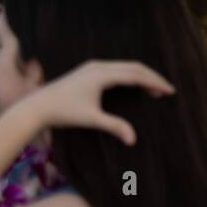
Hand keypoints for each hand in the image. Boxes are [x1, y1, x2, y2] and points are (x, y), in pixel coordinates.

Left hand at [22, 60, 174, 145]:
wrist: (37, 106)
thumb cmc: (63, 112)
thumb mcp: (91, 119)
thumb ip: (114, 126)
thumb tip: (133, 140)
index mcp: (101, 74)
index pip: (135, 75)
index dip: (154, 82)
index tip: (169, 91)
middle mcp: (97, 66)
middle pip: (132, 67)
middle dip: (151, 78)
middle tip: (166, 91)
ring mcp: (91, 67)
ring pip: (123, 67)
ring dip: (140, 76)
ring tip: (154, 90)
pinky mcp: (86, 71)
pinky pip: (114, 69)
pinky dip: (128, 76)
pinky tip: (133, 87)